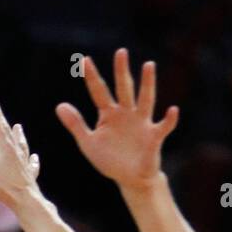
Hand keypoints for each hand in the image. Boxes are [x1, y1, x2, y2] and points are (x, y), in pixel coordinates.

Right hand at [0, 97, 40, 210]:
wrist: (27, 201)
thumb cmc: (4, 187)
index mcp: (3, 146)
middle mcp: (15, 150)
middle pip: (6, 130)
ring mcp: (24, 161)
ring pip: (20, 143)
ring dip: (17, 134)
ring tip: (17, 127)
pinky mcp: (30, 174)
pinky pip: (31, 162)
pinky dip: (31, 158)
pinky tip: (33, 157)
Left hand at [55, 49, 178, 187]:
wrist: (130, 178)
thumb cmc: (110, 160)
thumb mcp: (88, 143)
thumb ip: (75, 125)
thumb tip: (59, 105)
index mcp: (109, 114)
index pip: (99, 91)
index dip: (92, 77)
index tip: (85, 60)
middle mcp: (126, 113)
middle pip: (124, 88)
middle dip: (121, 71)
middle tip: (120, 52)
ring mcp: (141, 123)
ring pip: (145, 99)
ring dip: (147, 84)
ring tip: (148, 65)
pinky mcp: (154, 137)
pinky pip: (163, 127)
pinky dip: (169, 120)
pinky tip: (172, 110)